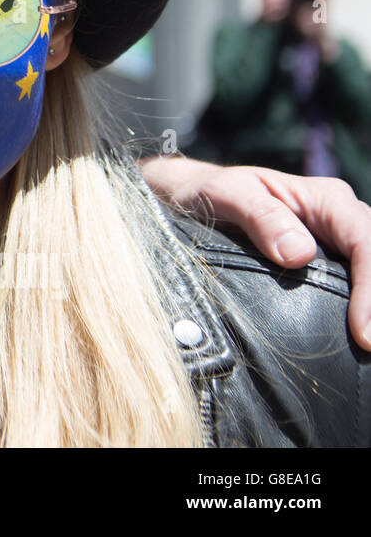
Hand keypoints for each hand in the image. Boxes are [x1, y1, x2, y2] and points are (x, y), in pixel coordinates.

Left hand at [140, 156, 370, 350]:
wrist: (190, 199)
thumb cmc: (208, 193)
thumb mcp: (225, 194)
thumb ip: (260, 216)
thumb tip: (299, 255)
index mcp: (325, 199)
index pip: (365, 241)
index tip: (363, 331)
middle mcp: (339, 221)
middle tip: (369, 347)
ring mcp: (336, 246)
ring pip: (370, 272)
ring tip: (366, 349)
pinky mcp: (328, 267)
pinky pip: (355, 287)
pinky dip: (361, 310)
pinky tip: (358, 338)